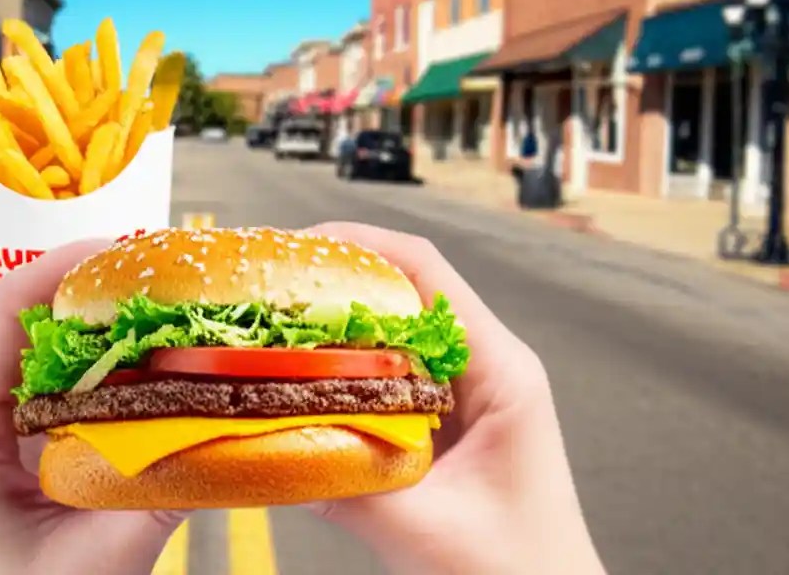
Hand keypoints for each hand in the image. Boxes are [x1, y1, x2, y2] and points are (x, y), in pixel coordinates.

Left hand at [0, 243, 186, 574]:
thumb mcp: (109, 558)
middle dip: (2, 245)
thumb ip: (164, 488)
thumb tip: (226, 424)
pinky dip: (54, 329)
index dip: (53, 268)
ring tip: (100, 270)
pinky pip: (13, 359)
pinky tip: (112, 333)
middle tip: (76, 234)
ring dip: (31, 283)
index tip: (115, 246)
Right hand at [303, 223, 604, 574]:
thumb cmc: (519, 570)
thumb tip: (271, 451)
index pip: (428, 273)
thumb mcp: (428, 530)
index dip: (362, 246)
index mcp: (503, 372)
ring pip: (392, 334)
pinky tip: (302, 384)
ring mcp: (467, 393)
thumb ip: (350, 488)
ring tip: (274, 326)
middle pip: (404, 291)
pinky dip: (343, 371)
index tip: (301, 246)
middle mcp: (487, 368)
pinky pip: (387, 377)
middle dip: (335, 280)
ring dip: (336, 326)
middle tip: (269, 286)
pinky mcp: (445, 422)